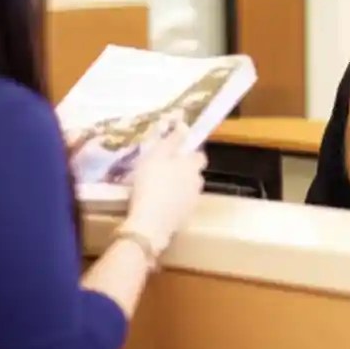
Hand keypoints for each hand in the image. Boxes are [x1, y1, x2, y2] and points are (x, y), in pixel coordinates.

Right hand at [122, 121, 207, 250]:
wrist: (150, 224)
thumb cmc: (151, 184)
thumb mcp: (157, 155)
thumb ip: (173, 139)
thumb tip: (184, 124)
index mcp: (193, 165)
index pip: (199, 154)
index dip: (189, 151)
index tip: (174, 151)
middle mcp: (198, 182)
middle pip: (193, 172)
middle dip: (182, 170)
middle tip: (161, 169)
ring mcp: (192, 202)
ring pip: (187, 189)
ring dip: (177, 187)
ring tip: (156, 187)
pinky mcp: (184, 219)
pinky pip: (179, 205)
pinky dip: (171, 202)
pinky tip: (156, 204)